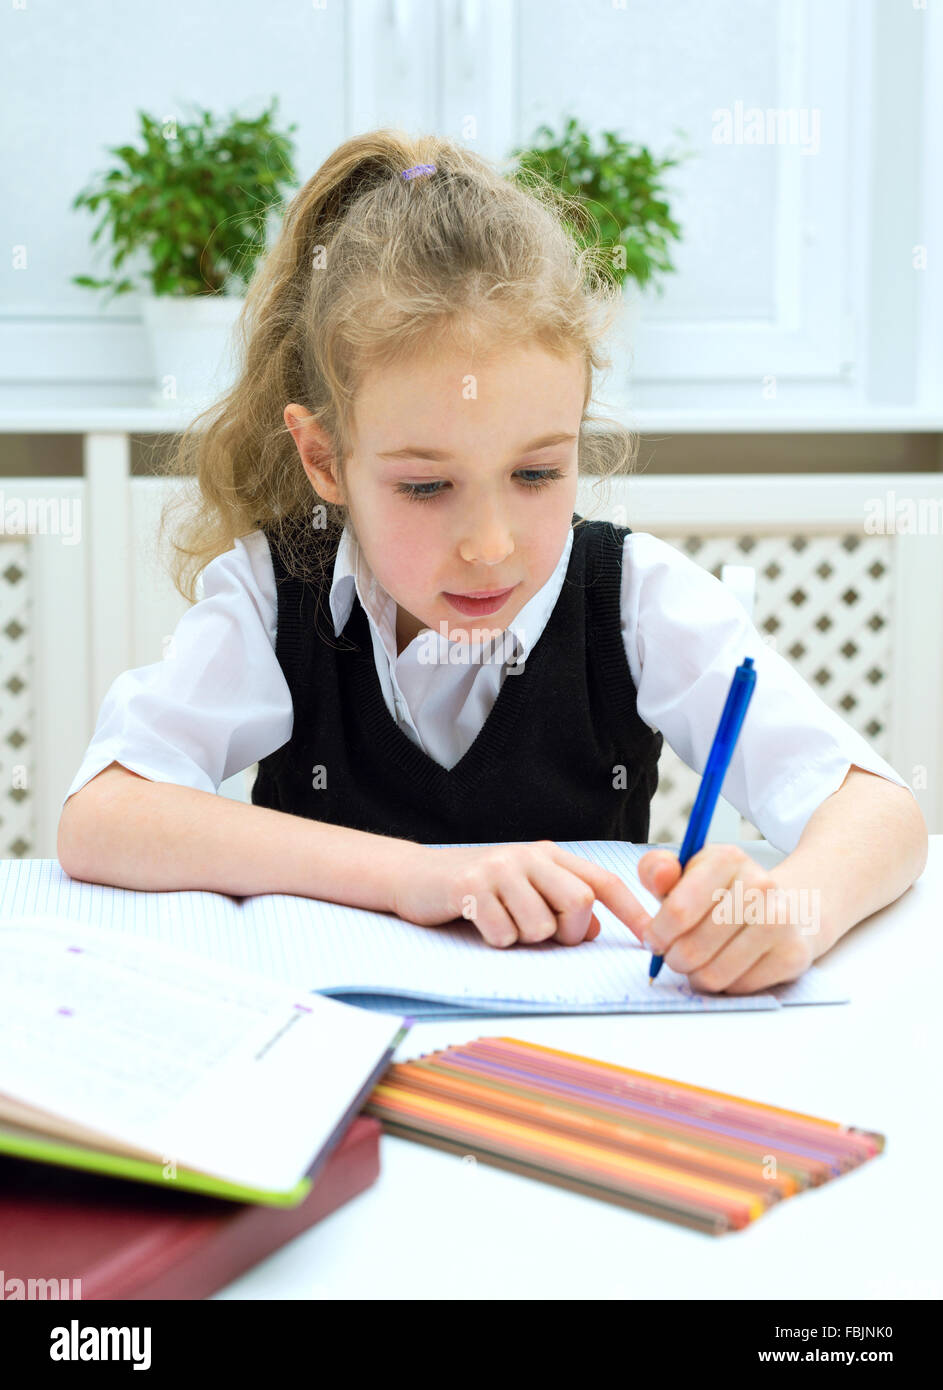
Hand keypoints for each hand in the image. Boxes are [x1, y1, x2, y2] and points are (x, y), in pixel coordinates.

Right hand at [393, 840, 653, 948]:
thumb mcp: (524, 892)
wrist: (413, 876)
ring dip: (523, 938)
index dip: (633, 913)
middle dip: (566, 931)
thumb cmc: (476, 891)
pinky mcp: (471, 888)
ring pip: (542, 927)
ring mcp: (500, 869)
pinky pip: (504, 935)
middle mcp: (529, 856)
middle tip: (537, 929)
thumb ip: (561, 906)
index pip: (603, 883)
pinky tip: (477, 922)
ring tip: (500, 921)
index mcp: (549, 856)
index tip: (655, 940)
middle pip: (580, 904)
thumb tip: (594, 932)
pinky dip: (494, 939)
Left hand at [638, 845, 816, 993]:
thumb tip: (660, 875)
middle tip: (676, 955)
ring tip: (701, 961)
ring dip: (697, 975)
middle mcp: (759, 885)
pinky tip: (730, 966)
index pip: (678, 910)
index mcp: (727, 859)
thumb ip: (658, 870)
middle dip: (674, 958)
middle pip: (692, 948)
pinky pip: (738, 988)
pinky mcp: (793, 955)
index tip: (655, 939)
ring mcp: (780, 921)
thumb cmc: (723, 894)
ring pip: (714, 975)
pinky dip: (726, 984)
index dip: (658, 933)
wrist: (786, 907)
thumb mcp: (687, 872)